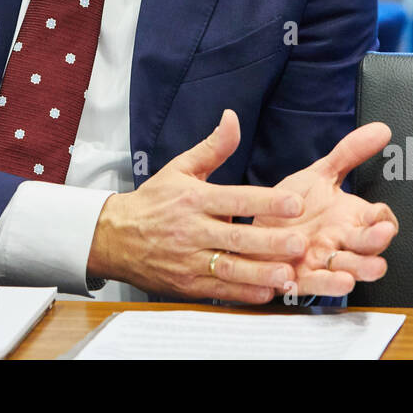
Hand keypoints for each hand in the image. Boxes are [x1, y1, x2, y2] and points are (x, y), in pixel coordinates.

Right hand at [87, 109, 311, 302]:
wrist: (113, 237)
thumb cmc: (153, 202)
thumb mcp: (180, 168)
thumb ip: (213, 147)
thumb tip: (233, 118)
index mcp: (194, 198)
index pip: (235, 198)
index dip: (266, 201)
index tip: (294, 204)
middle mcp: (192, 230)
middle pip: (236, 237)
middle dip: (270, 242)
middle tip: (300, 243)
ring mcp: (189, 260)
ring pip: (230, 268)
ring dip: (260, 274)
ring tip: (288, 275)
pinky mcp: (186, 284)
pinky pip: (219, 290)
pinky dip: (243, 294)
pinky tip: (266, 294)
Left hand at [252, 120, 398, 296]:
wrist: (256, 231)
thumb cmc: (291, 206)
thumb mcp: (320, 173)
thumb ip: (350, 152)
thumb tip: (381, 129)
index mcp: (350, 217)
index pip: (378, 219)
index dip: (383, 219)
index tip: (384, 217)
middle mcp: (340, 241)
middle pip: (367, 245)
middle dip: (376, 241)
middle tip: (381, 235)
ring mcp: (323, 261)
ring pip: (348, 268)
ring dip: (360, 269)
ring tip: (368, 267)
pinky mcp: (301, 278)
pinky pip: (318, 284)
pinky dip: (328, 284)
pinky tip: (337, 280)